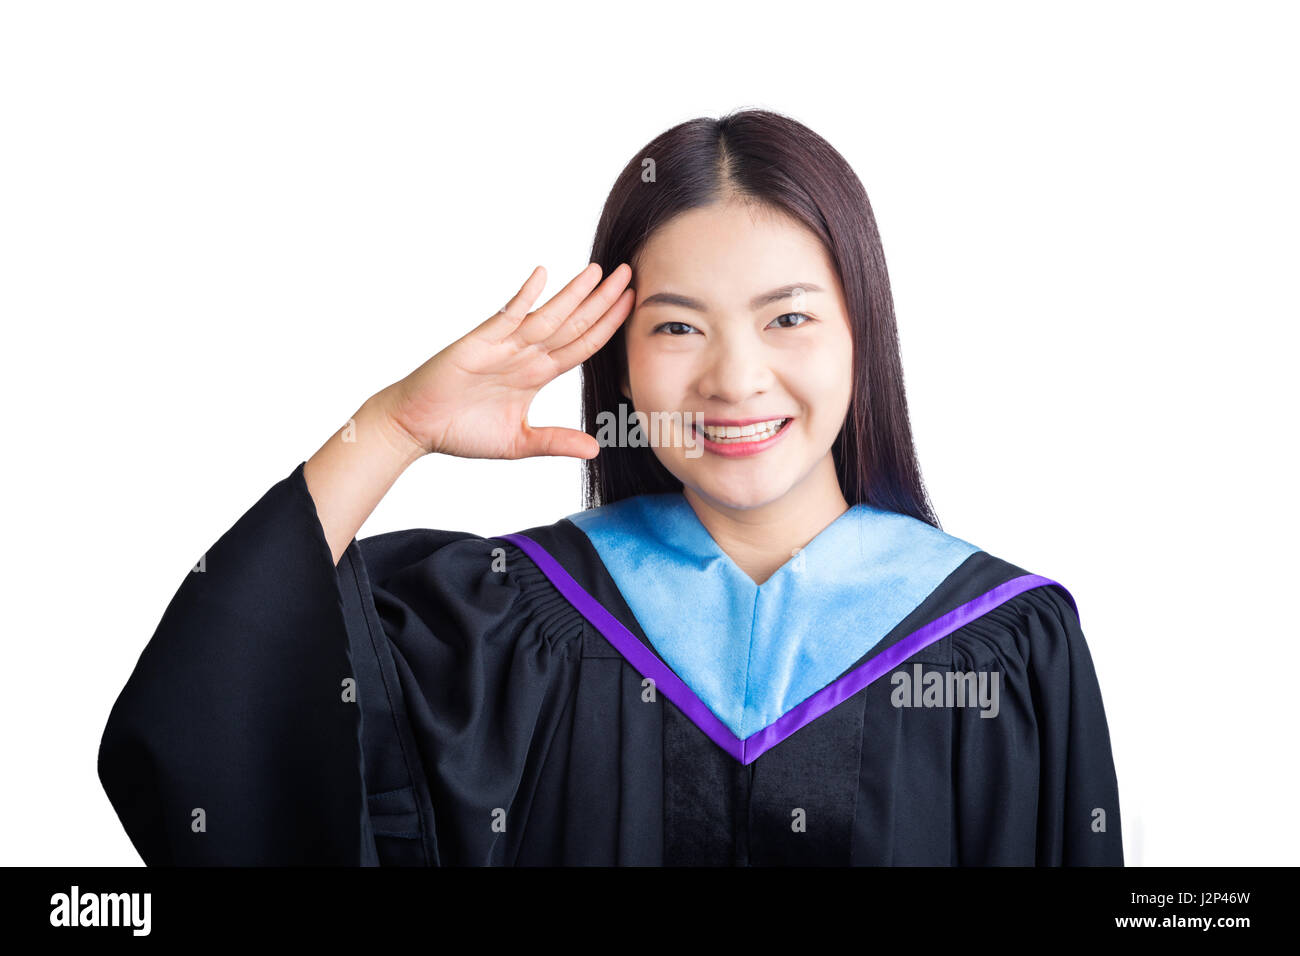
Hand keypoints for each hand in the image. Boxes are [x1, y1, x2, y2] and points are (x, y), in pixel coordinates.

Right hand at [379, 262, 633, 459]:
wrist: (416, 425)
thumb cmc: (462, 430)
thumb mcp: (518, 443)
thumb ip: (555, 442)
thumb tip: (595, 450)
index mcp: (538, 374)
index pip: (583, 345)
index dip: (609, 326)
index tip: (634, 306)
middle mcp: (526, 354)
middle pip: (573, 324)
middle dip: (602, 301)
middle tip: (631, 274)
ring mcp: (504, 345)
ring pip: (548, 317)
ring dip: (574, 294)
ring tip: (600, 271)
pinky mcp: (478, 342)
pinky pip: (506, 316)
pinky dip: (524, 296)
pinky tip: (542, 275)